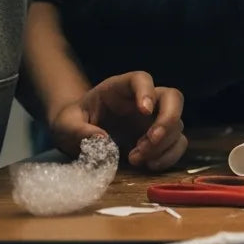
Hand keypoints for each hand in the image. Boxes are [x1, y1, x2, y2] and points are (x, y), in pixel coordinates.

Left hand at [51, 72, 185, 170]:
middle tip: (151, 140)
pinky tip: (149, 164)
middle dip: (167, 120)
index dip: (147, 92)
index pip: (141, 79)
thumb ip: (77, 130)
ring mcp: (155, 120)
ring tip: (136, 159)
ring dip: (163, 145)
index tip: (144, 110)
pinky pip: (178, 144)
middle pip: (173, 98)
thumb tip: (101, 140)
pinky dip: (169, 156)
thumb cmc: (73, 123)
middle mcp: (144, 101)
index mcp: (120, 89)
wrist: (77, 136)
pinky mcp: (161, 138)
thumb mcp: (65, 125)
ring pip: (177, 125)